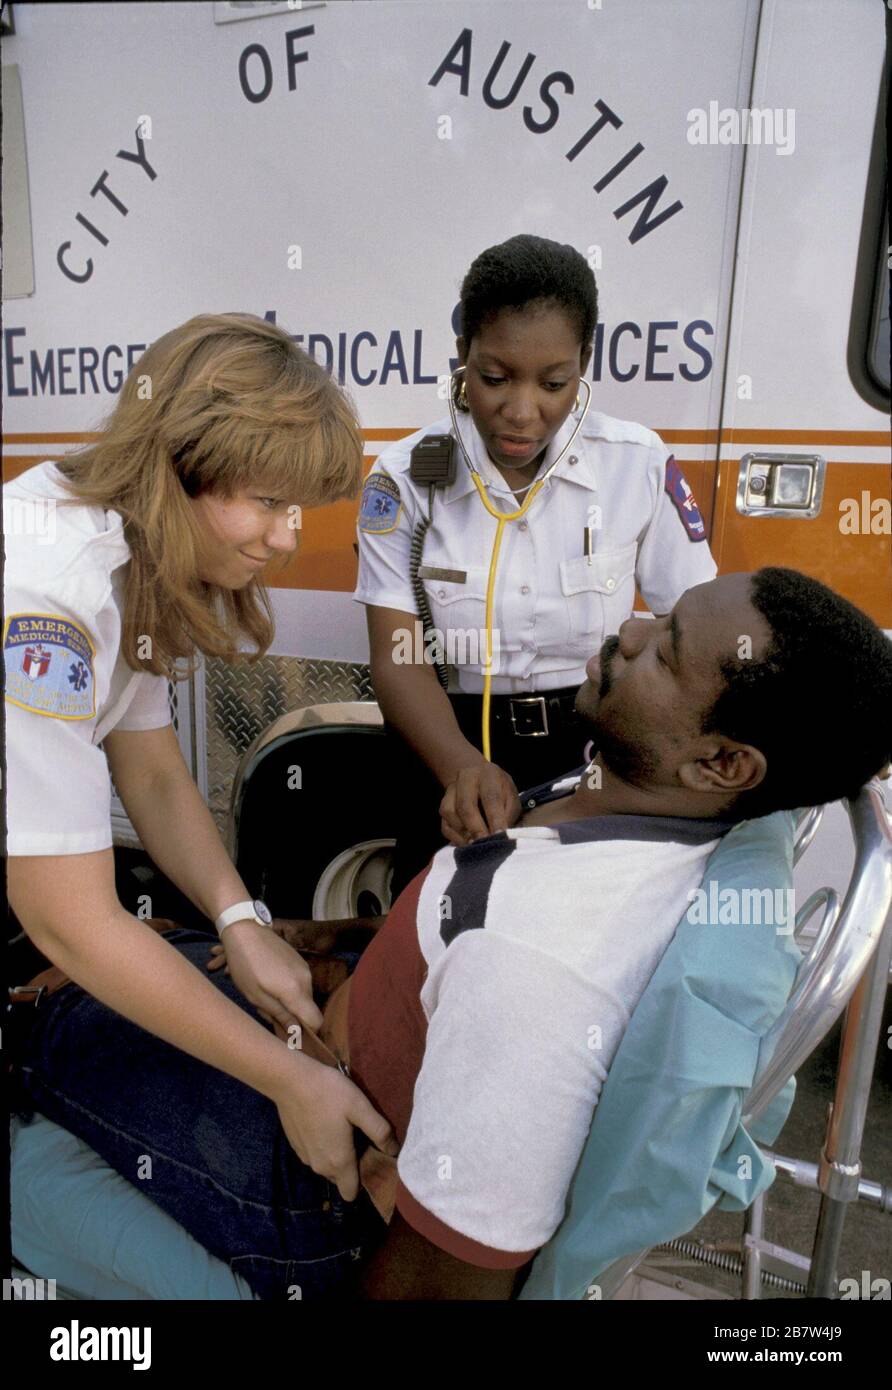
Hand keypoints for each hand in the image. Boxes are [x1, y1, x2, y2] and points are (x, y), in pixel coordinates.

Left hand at [210, 921, 322, 1032]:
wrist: (245, 930)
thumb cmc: (245, 965)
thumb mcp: (256, 996)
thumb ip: (279, 1015)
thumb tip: (295, 1033)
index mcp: (295, 991)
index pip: (316, 1021)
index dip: (306, 1032)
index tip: (289, 1033)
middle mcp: (306, 979)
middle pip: (307, 1009)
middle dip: (292, 1016)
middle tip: (267, 1011)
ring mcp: (304, 968)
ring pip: (303, 995)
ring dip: (288, 1001)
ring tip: (264, 992)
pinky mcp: (300, 960)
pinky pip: (299, 983)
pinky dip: (288, 988)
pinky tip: (268, 980)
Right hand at [274, 1054, 399, 1201]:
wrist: (290, 1080)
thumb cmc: (329, 1093)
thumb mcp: (361, 1107)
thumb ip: (380, 1132)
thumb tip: (394, 1151)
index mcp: (339, 1162)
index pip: (350, 1193)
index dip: (363, 1182)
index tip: (371, 1161)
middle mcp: (320, 1166)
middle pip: (341, 1179)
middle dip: (352, 1165)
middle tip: (360, 1138)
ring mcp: (305, 1157)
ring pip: (327, 1166)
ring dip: (336, 1155)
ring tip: (344, 1128)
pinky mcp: (295, 1145)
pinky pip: (315, 1155)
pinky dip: (322, 1146)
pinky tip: (326, 1122)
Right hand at [439, 762, 520, 846]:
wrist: (479, 776)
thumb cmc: (500, 791)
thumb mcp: (511, 798)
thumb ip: (508, 815)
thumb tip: (501, 838)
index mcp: (488, 775)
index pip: (491, 797)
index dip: (495, 819)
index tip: (500, 836)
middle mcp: (466, 778)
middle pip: (465, 805)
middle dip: (476, 828)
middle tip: (485, 844)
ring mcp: (450, 790)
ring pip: (450, 813)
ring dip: (463, 833)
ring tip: (477, 844)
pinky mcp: (443, 804)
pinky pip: (444, 825)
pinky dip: (456, 838)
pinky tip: (468, 844)